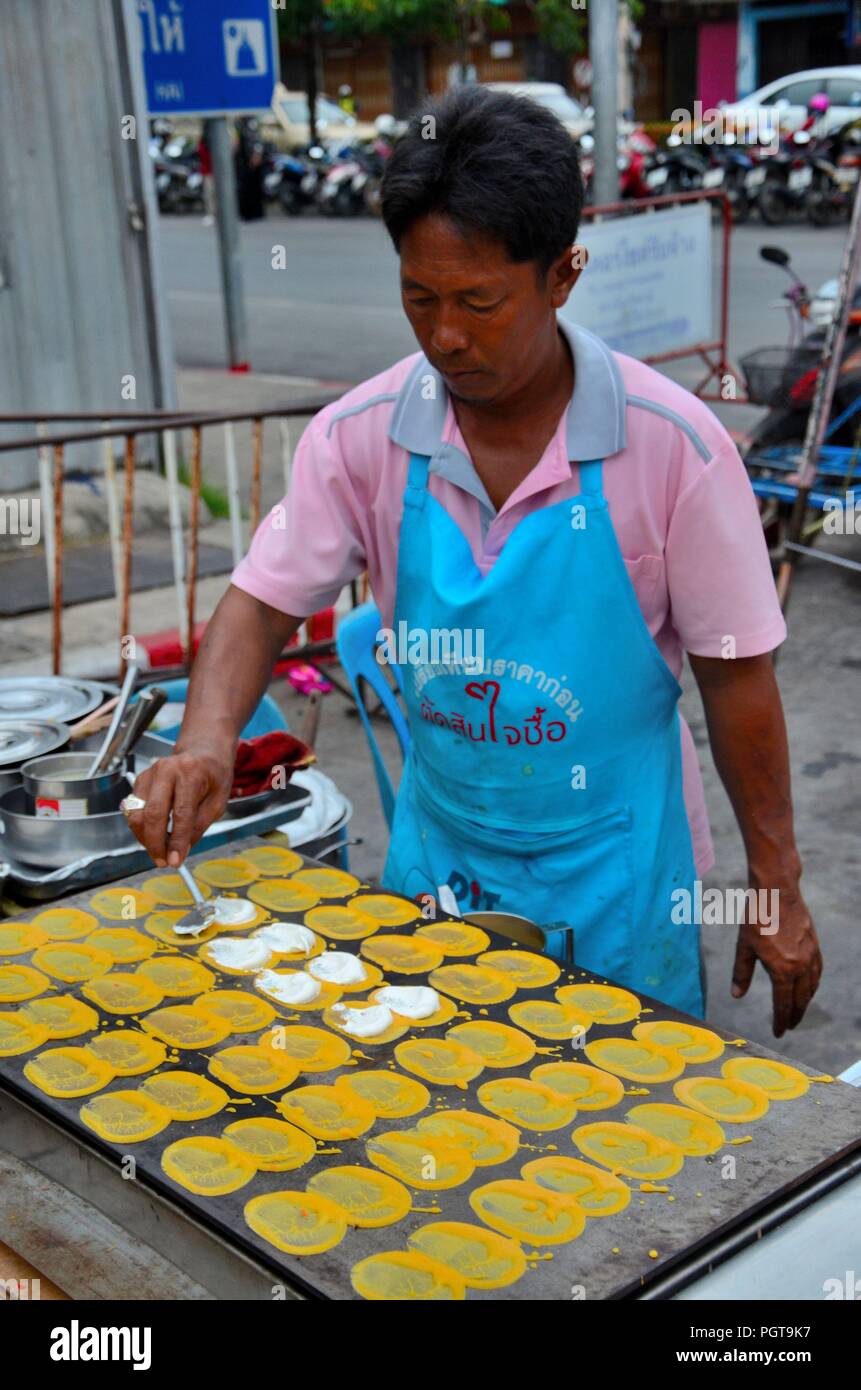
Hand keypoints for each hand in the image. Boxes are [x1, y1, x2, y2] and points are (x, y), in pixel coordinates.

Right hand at [125, 748, 233, 868]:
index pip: (181, 813)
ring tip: (159, 851)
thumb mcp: (218, 802)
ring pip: (137, 813)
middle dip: (155, 843)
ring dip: (145, 838)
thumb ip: (199, 826)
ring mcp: (150, 773)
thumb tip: (181, 851)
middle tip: (162, 861)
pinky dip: (141, 827)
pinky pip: (133, 809)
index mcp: (191, 773)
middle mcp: (167, 770)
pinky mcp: (140, 780)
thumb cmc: (214, 776)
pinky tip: (154, 835)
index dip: (177, 841)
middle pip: (152, 814)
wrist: (203, 750)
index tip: (176, 861)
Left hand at [731, 883, 822, 1037]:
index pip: (783, 1004)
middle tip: (789, 1026)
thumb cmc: (756, 917)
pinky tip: (808, 987)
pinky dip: (813, 985)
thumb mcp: (744, 947)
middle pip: (800, 1000)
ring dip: (805, 1002)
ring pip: (811, 987)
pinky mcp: (814, 945)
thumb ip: (741, 973)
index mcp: (782, 969)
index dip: (781, 1021)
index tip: (779, 1033)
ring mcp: (811, 955)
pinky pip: (817, 972)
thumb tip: (736, 995)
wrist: (777, 892)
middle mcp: (800, 966)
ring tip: (797, 1010)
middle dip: (795, 1016)